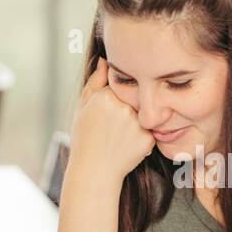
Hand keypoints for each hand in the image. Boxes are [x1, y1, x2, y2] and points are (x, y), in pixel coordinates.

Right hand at [69, 59, 155, 180]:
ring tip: (118, 137)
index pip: (119, 85)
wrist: (94, 172)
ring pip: (142, 113)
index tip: (107, 112)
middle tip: (112, 127)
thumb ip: (95, 82)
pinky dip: (141, 137)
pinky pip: (149, 130)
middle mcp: (123, 106)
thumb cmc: (85, 139)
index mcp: (105, 96)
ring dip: (135, 122)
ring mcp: (137, 122)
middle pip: (133, 97)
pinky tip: (127, 146)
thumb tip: (104, 60)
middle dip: (126, 109)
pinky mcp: (148, 138)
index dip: (113, 98)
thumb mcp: (83, 108)